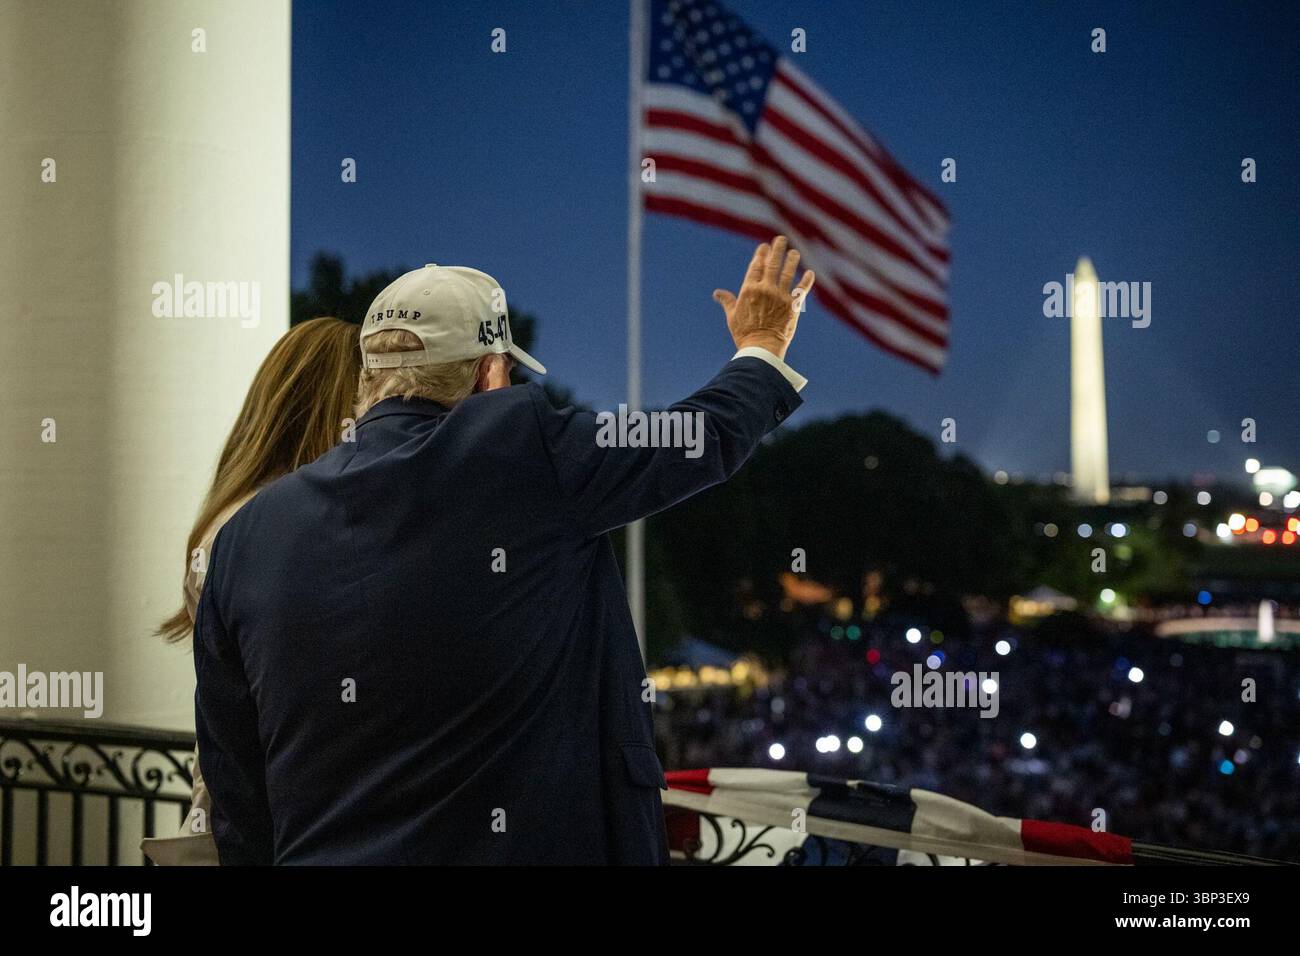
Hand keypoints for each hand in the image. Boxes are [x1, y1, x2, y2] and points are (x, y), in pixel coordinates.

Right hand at [712, 235, 814, 360]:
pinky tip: (809, 273)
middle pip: (772, 264)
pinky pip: (801, 289)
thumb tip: (717, 293)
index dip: (761, 254)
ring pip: (788, 272)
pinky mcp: (793, 305)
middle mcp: (765, 289)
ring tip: (794, 252)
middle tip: (781, 239)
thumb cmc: (744, 334)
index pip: (756, 266)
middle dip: (777, 249)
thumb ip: (727, 301)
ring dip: (792, 260)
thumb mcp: (732, 316)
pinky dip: (806, 280)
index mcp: (749, 290)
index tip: (764, 246)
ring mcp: (780, 296)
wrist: (762, 348)